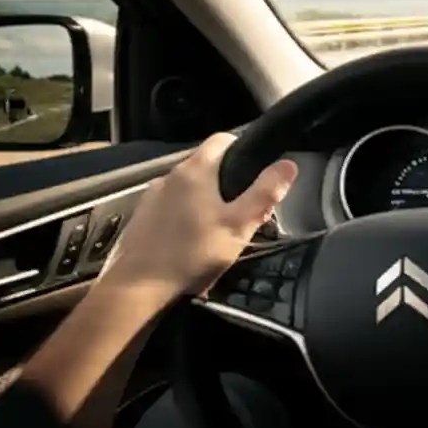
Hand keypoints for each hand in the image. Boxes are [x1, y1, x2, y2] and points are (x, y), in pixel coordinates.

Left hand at [101, 133, 297, 297]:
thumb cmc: (193, 254)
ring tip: (219, 229)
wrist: (138, 288)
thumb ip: (265, 193)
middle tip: (244, 210)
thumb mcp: (239, 226)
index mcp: (196, 170)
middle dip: (228, 181)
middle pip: (207, 164)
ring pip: (189, 187)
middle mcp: (170, 174)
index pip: (223, 139)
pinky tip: (191, 240)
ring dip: (206, 199)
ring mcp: (152, 195)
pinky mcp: (142, 216)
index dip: (244, 149)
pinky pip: (172, 205)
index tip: (258, 173)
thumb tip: (289, 164)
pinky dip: (186, 214)